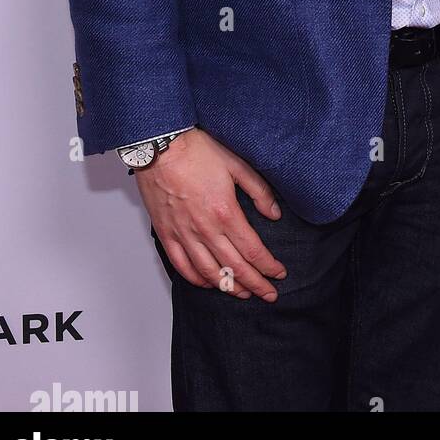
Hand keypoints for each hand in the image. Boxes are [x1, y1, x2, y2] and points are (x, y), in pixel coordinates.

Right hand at [135, 128, 287, 300]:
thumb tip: (274, 214)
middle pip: (234, 268)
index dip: (268, 266)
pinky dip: (197, 279)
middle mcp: (205, 229)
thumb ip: (259, 192)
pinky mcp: (167, 234)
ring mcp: (183, 234)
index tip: (279, 274)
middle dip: (255, 284)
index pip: (252, 251)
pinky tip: (209, 283)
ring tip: (243, 294)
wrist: (160, 145)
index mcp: (225, 212)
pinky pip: (182, 266)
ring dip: (228, 287)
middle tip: (269, 294)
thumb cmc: (197, 151)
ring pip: (209, 272)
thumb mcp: (237, 164)